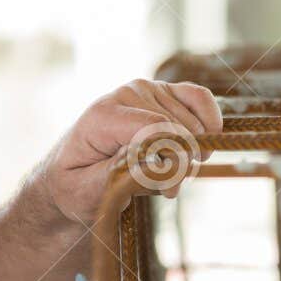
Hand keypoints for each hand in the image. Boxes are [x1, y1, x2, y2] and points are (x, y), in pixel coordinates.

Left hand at [38, 79, 221, 224]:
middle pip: (177, 129)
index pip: (157, 130)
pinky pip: (199, 98)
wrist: (70, 173)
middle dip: (180, 164)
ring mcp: (145, 89)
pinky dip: (209, 123)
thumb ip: (120, 175)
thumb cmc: (76, 185)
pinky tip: (199, 149)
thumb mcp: (87, 191)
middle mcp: (124, 95)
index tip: (170, 190)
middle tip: (166, 189)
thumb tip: (157, 162)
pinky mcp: (162, 92)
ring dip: (189, 155)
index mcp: (102, 115)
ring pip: (191, 123)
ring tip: (169, 175)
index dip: (173, 163)